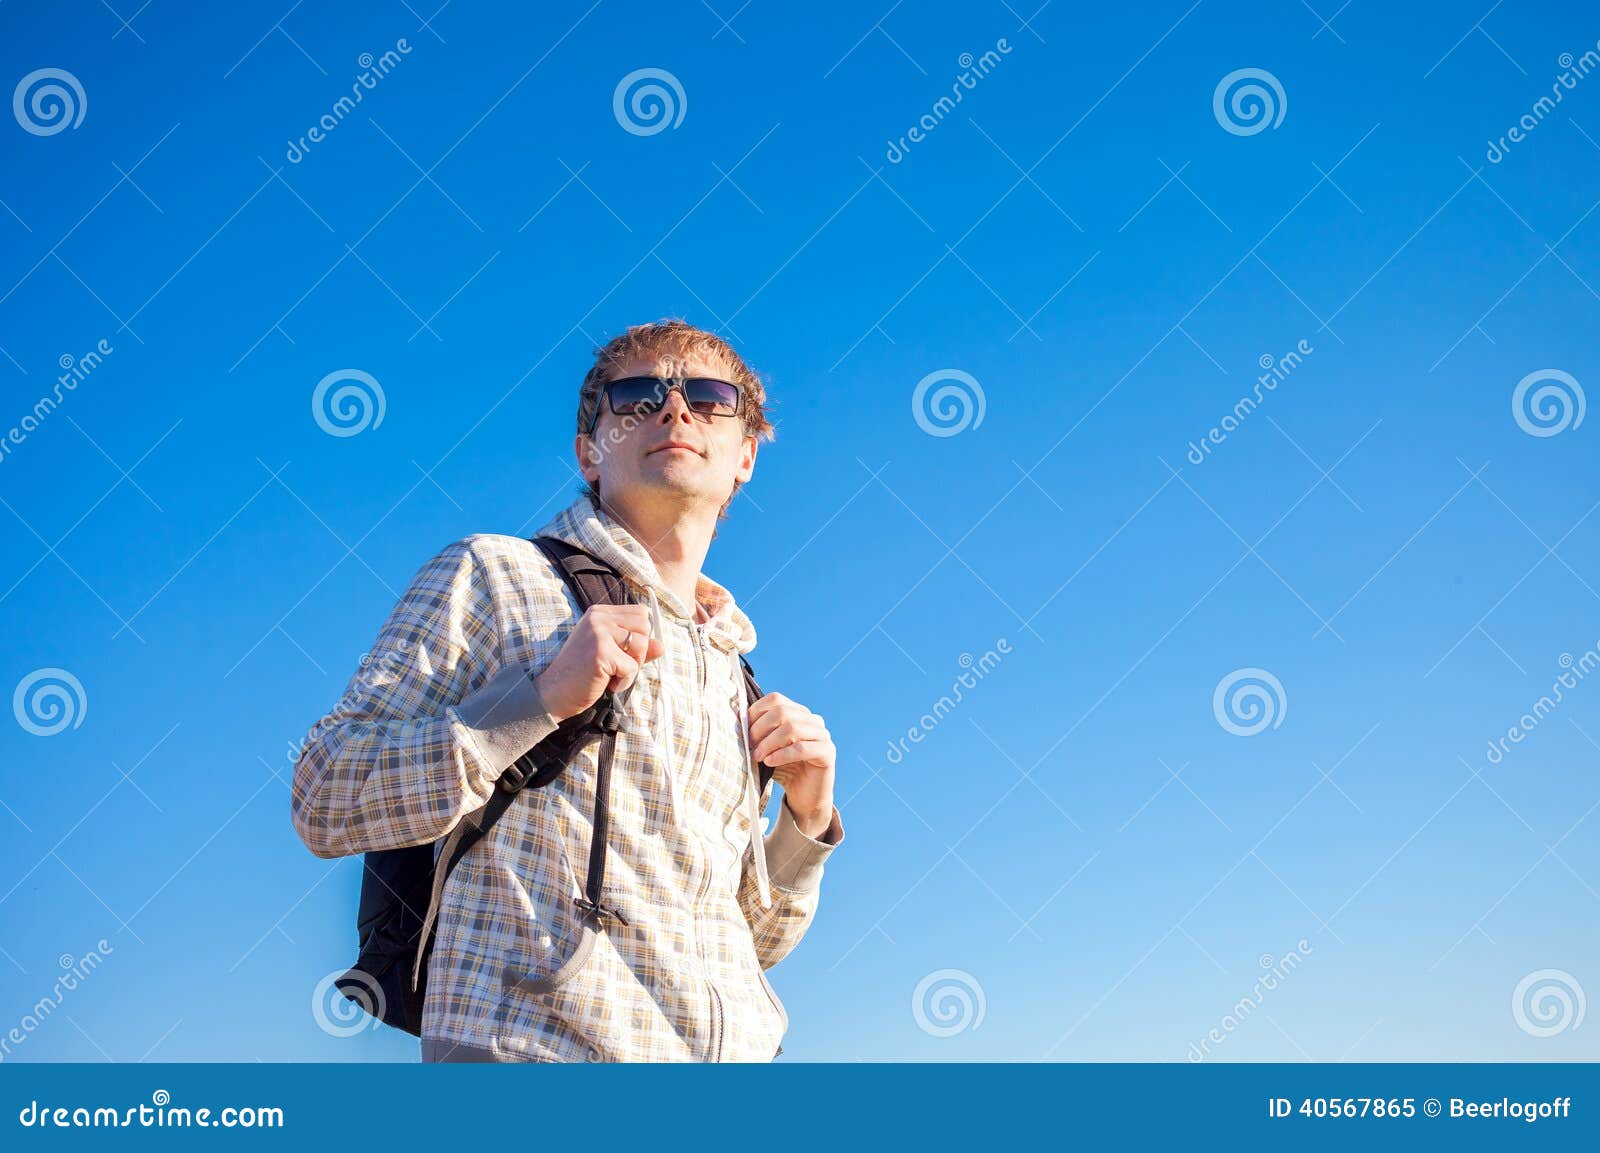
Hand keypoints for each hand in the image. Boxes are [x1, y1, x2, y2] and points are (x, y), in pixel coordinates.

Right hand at [534, 605, 663, 721]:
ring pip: (642, 645)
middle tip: (618, 666)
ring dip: (632, 668)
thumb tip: (662, 645)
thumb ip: (636, 649)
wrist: (553, 693)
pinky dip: (624, 682)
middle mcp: (599, 617)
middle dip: (639, 651)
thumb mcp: (611, 655)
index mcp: (600, 613)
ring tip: (611, 675)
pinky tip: (606, 684)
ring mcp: (599, 632)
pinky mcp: (600, 652)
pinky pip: (632, 668)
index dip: (640, 636)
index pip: (641, 614)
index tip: (622, 653)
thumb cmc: (582, 675)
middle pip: (645, 626)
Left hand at [748, 692, 835, 837]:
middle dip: (760, 728)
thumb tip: (735, 721)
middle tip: (748, 745)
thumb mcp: (766, 748)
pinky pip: (802, 748)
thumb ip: (757, 734)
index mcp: (798, 713)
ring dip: (769, 743)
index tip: (742, 729)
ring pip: (792, 728)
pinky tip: (770, 762)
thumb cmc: (782, 769)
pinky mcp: (827, 752)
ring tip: (757, 757)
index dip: (756, 712)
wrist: (804, 797)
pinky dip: (782, 754)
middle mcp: (812, 720)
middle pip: (782, 712)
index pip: (776, 699)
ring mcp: (822, 734)